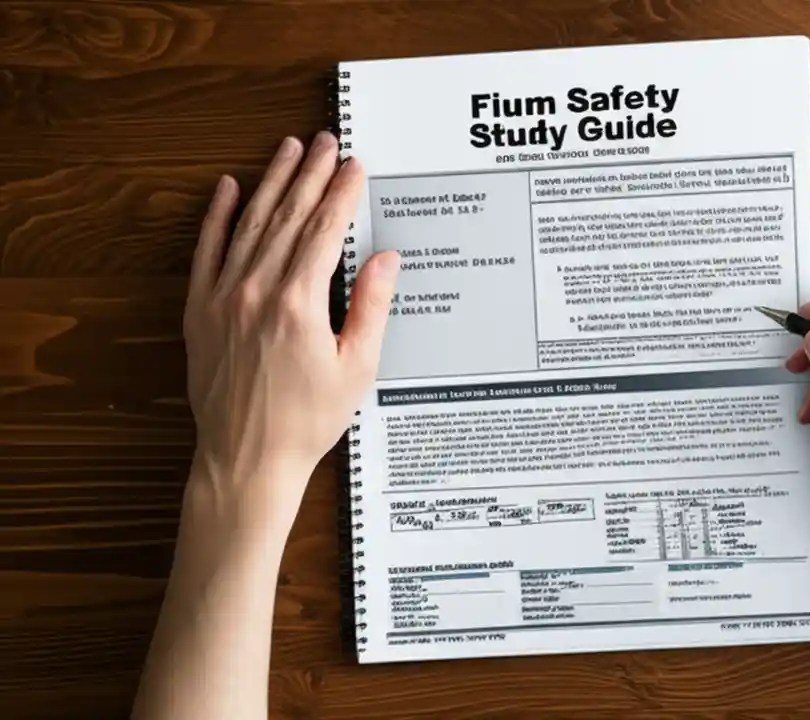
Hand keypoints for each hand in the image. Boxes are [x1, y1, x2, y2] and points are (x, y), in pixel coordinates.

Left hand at [182, 133, 398, 540]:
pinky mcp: (200, 312)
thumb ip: (371, 308)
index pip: (324, 232)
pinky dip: (216, 217)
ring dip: (271, 183)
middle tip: (326, 143)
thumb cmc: (306, 421)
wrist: (248, 459)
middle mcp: (256, 292)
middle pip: (288, 217)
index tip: (355, 168)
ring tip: (288, 150)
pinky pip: (206, 251)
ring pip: (249, 224)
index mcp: (299, 305)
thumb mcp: (357, 368)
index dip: (343, 194)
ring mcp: (223, 299)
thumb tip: (384, 260)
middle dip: (311, 175)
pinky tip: (227, 188)